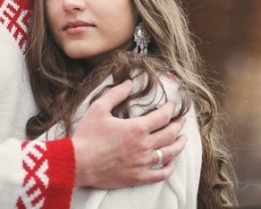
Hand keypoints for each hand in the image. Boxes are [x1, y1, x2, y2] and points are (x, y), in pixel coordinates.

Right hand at [71, 79, 186, 188]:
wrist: (78, 163)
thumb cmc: (87, 136)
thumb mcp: (98, 109)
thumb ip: (115, 94)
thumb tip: (128, 83)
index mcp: (136, 128)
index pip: (163, 116)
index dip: (171, 108)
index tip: (173, 105)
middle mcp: (143, 145)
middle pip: (170, 134)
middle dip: (179, 125)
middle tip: (182, 120)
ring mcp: (142, 163)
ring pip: (169, 154)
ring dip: (179, 145)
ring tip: (183, 139)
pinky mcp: (137, 177)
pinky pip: (160, 174)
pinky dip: (169, 167)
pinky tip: (170, 162)